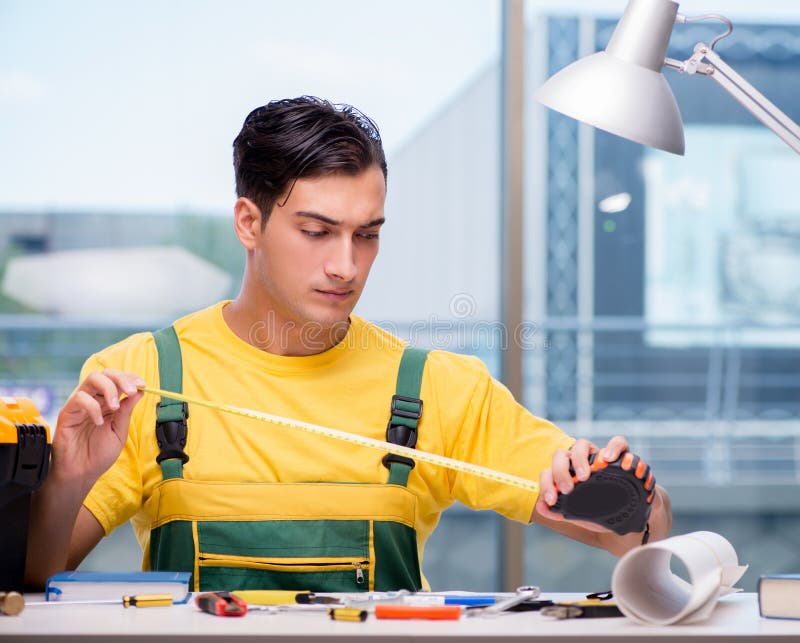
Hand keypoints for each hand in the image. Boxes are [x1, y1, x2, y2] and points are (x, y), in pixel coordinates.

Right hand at [52, 369, 144, 488]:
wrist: (81, 473)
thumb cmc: (98, 455)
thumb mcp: (119, 432)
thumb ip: (126, 412)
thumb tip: (139, 392)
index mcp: (107, 403)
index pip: (117, 381)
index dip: (131, 379)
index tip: (143, 385)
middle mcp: (94, 400)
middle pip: (105, 374)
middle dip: (121, 379)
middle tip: (131, 390)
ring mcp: (80, 405)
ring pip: (92, 379)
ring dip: (109, 389)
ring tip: (115, 407)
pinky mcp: (67, 413)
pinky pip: (80, 398)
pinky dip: (93, 407)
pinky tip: (98, 422)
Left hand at [534, 435, 628, 532]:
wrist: (626, 519)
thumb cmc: (597, 513)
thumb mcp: (578, 515)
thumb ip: (558, 511)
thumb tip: (541, 506)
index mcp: (565, 475)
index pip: (549, 472)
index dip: (546, 484)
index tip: (552, 500)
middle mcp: (578, 463)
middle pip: (561, 455)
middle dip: (560, 471)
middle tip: (567, 489)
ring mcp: (597, 457)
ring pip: (582, 445)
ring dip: (579, 458)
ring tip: (584, 476)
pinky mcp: (619, 455)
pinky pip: (618, 443)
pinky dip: (613, 447)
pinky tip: (608, 458)